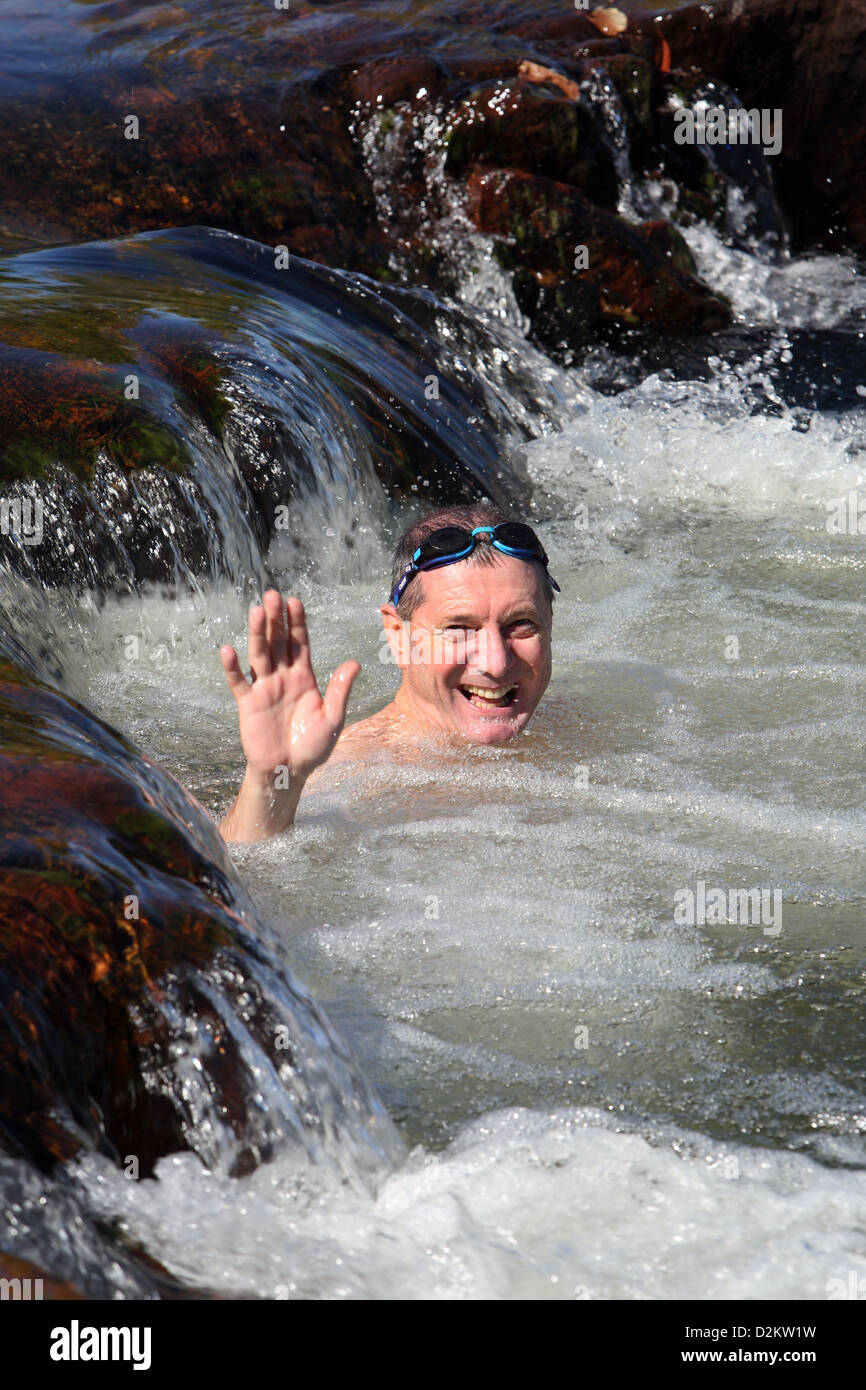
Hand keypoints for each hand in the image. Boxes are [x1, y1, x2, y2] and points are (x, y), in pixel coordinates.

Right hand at [220, 590, 359, 785]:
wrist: (289, 772)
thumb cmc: (313, 747)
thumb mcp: (333, 718)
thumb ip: (340, 689)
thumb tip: (355, 663)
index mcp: (304, 677)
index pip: (300, 643)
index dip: (297, 623)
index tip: (295, 601)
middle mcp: (283, 677)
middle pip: (278, 642)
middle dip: (276, 619)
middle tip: (272, 595)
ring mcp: (264, 688)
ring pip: (259, 655)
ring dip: (256, 634)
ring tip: (256, 611)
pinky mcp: (248, 704)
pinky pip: (238, 682)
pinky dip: (232, 667)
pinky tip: (228, 650)